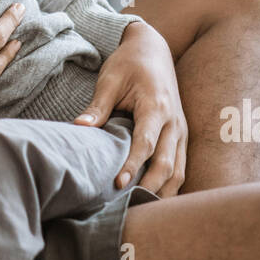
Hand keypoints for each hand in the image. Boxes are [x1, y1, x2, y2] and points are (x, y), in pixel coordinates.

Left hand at [73, 20, 187, 196]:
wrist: (153, 48)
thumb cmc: (129, 63)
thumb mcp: (109, 79)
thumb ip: (97, 107)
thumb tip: (78, 128)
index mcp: (156, 106)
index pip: (146, 143)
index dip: (132, 166)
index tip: (117, 185)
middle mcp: (174, 121)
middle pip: (166, 164)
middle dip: (148, 188)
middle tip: (126, 207)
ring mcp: (181, 130)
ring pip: (178, 171)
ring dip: (162, 193)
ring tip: (140, 211)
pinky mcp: (181, 136)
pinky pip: (180, 168)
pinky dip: (169, 187)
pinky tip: (152, 201)